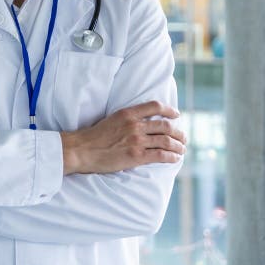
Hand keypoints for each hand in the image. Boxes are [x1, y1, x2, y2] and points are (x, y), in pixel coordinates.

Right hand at [61, 100, 186, 174]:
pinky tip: (175, 158)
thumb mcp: (110, 120)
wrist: (81, 150)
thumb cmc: (93, 138)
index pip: (154, 106)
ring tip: (181, 149)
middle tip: (183, 137)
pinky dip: (172, 156)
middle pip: (165, 126)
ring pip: (166, 141)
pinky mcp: (136, 156)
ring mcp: (136, 140)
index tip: (176, 115)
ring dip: (178, 145)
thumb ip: (126, 120)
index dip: (169, 110)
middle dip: (178, 132)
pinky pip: (161, 155)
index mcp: (127, 114)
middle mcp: (134, 125)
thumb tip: (140, 124)